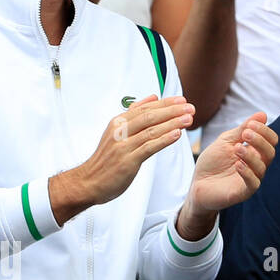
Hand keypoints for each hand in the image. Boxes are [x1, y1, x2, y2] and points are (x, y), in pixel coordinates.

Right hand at [50, 96, 193, 222]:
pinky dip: (164, 140)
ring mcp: (122, 146)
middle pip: (149, 117)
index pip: (144, 108)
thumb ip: (133, 114)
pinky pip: (148, 148)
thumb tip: (152, 97)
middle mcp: (118, 131)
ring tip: (188, 119)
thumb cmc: (105, 159)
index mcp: (117, 122)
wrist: (88, 182)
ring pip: (150, 131)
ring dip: (172, 124)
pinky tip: (177, 135)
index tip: (182, 100)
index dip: (165, 103)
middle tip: (190, 107)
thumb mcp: (115, 131)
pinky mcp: (127, 161)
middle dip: (172, 111)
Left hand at [182, 112, 276, 231]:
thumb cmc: (212, 163)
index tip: (251, 124)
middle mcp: (257, 166)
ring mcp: (252, 179)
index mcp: (254, 152)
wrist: (197, 184)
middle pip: (270, 153)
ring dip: (251, 156)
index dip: (264, 131)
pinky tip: (238, 165)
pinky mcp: (243, 192)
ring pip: (262, 168)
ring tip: (237, 149)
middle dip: (260, 141)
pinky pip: (253, 184)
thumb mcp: (225, 142)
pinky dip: (247, 173)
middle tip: (246, 134)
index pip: (270, 141)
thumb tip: (262, 114)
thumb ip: (242, 130)